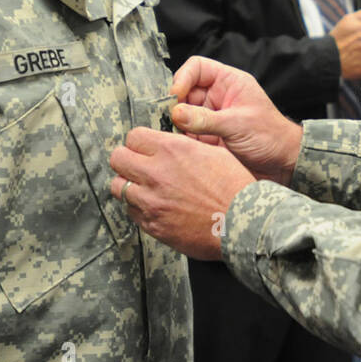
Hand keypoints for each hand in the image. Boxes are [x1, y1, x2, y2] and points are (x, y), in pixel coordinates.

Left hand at [110, 129, 255, 259]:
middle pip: (117, 159)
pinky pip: (131, 212)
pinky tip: (155, 207)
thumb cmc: (234, 187)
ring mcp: (151, 201)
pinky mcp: (152, 224)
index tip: (144, 148)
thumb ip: (183, 147)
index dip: (139, 142)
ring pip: (118, 187)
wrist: (243, 223)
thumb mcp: (212, 152)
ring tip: (145, 189)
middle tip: (138, 167)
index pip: (133, 136)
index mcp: (172, 150)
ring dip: (129, 186)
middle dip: (127, 161)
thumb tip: (167, 146)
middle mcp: (156, 173)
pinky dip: (139, 209)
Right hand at [168, 56, 302, 186]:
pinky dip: (178, 140)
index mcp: (228, 82)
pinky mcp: (205, 138)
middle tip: (167, 119)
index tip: (175, 95)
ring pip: (181, 115)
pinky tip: (176, 146)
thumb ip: (206, 119)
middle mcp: (216, 97)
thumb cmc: (271, 136)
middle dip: (174, 104)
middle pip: (184, 92)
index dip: (183, 77)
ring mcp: (210, 118)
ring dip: (174, 124)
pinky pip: (185, 135)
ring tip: (171, 134)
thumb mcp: (238, 124)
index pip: (197, 67)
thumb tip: (176, 113)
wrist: (283, 165)